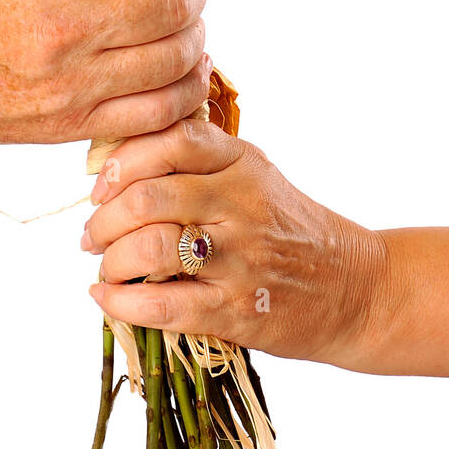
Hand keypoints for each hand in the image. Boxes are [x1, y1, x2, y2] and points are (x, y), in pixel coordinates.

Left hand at [82, 120, 386, 367]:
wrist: (356, 289)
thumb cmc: (292, 231)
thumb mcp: (257, 177)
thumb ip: (201, 162)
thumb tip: (119, 161)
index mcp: (243, 163)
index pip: (173, 139)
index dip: (123, 161)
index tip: (101, 186)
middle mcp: (242, 204)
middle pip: (150, 196)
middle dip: (105, 219)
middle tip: (92, 236)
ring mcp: (241, 258)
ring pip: (153, 246)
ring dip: (112, 260)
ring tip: (106, 268)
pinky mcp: (238, 309)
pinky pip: (165, 305)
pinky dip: (122, 304)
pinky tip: (106, 299)